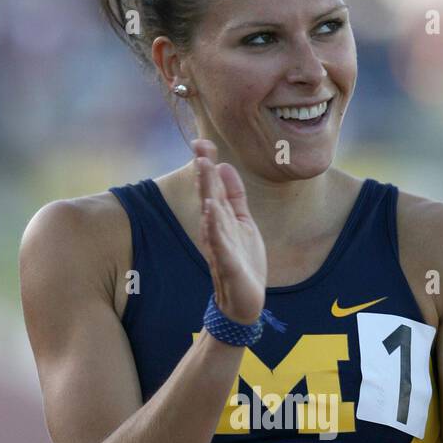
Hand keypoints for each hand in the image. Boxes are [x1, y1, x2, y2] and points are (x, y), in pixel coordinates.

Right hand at [191, 138, 266, 325]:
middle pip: (208, 195)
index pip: (212, 186)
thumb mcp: (242, 222)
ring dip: (206, 191)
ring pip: (211, 215)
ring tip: (203, 169)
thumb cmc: (242, 260)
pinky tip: (210, 210)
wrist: (244, 301)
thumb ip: (234, 196)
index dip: (207, 164)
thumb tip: (225, 166)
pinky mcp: (227, 263)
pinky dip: (214, 226)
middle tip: (199, 148)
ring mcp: (219, 246)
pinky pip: (219, 242)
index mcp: (220, 217)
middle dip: (204, 172)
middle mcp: (215, 229)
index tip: (201, 142)